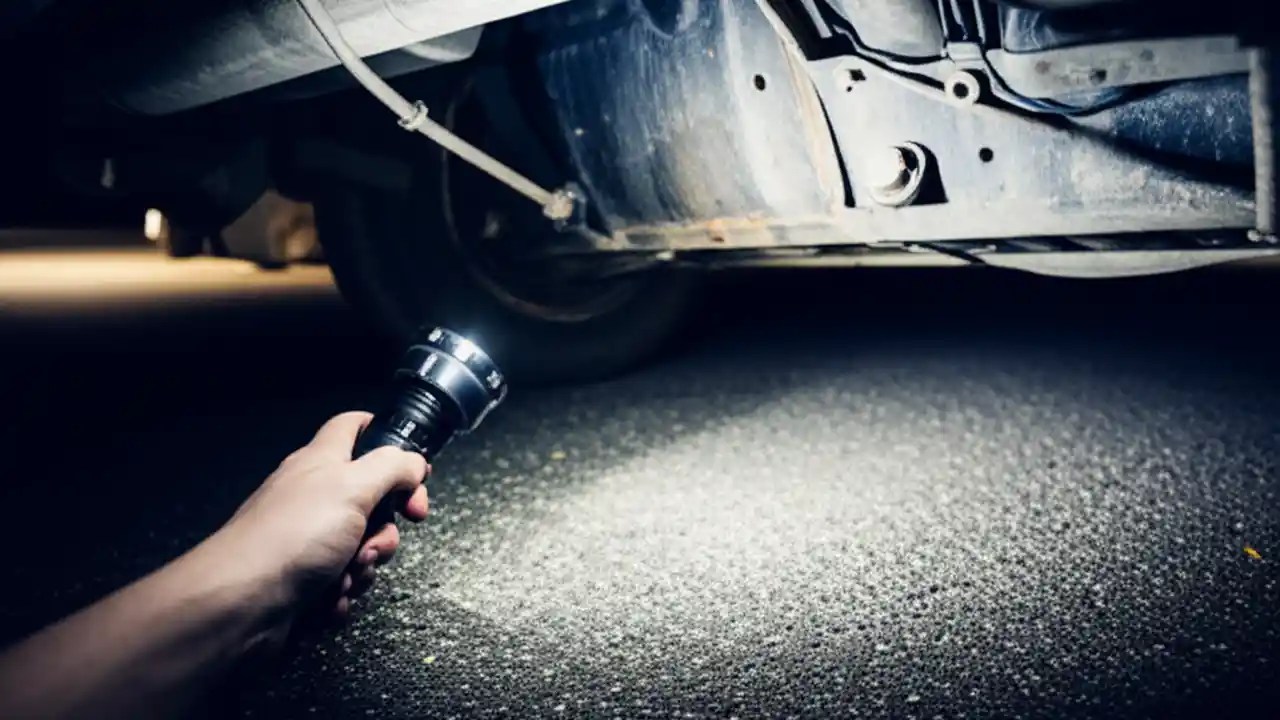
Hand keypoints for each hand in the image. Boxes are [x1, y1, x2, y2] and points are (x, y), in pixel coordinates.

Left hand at [217, 412, 429, 623]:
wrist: (240, 602)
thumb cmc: (293, 535)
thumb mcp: (352, 486)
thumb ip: (392, 466)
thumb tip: (414, 463)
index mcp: (321, 462)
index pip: (355, 427)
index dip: (387, 437)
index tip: (413, 467)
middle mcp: (313, 496)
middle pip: (372, 499)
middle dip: (386, 527)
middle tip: (376, 539)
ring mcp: (307, 538)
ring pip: (362, 545)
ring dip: (364, 565)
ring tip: (344, 573)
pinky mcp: (302, 577)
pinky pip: (343, 580)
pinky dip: (343, 591)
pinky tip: (329, 596)